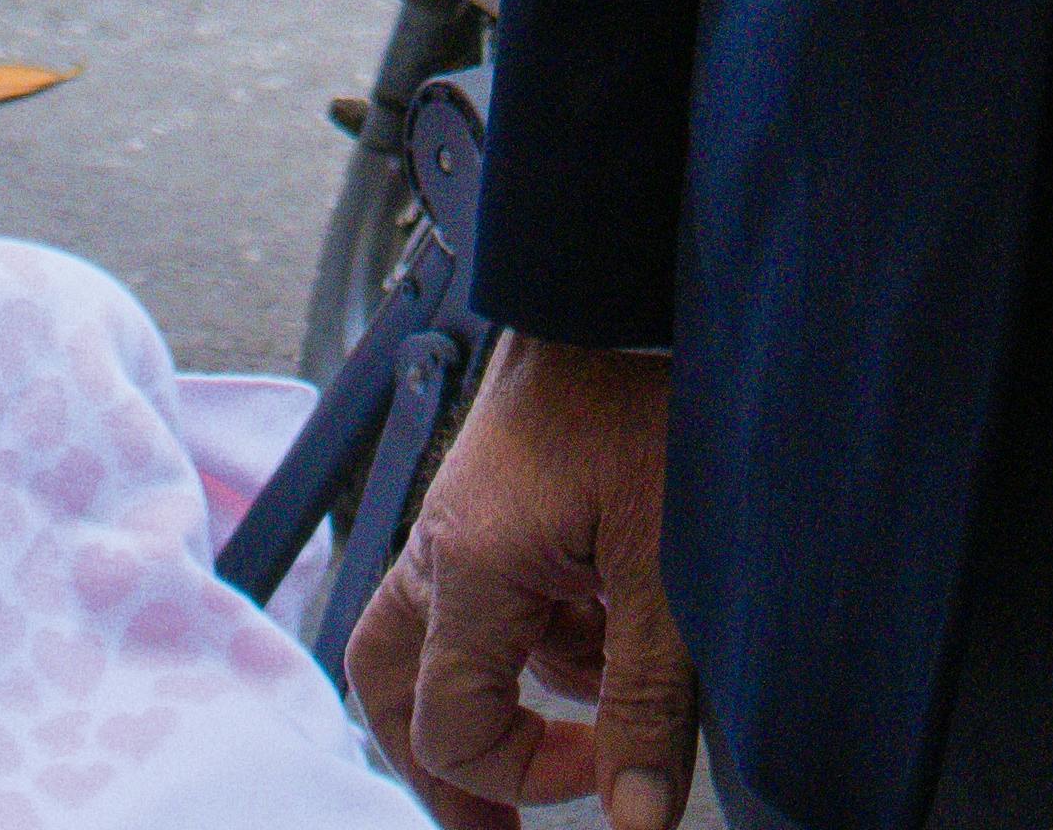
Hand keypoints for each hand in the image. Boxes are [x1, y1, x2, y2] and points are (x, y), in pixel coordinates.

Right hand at [346, 334, 693, 829]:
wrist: (634, 277)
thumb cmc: (644, 389)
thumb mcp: (664, 560)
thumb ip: (649, 697)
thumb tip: (638, 819)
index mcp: (469, 564)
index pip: (450, 724)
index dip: (523, 775)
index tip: (604, 771)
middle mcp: (447, 543)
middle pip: (389, 681)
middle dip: (437, 758)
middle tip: (490, 822)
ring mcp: (470, 516)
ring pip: (440, 638)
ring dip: (501, 694)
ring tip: (585, 722)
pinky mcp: (504, 496)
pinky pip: (493, 593)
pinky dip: (539, 637)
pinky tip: (611, 631)